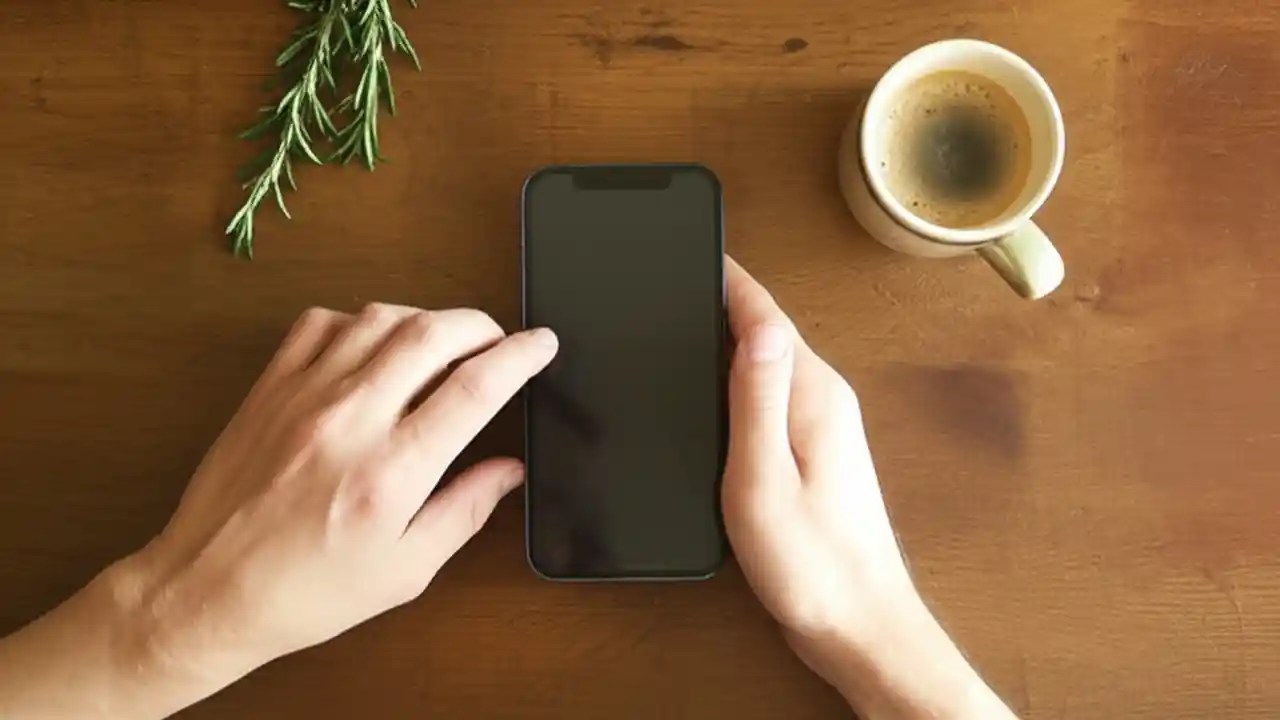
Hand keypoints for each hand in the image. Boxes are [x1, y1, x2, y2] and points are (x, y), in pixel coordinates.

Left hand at [0, 304, 556, 718]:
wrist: (208, 589)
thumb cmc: (305, 591)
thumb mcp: (406, 570)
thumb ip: (465, 511)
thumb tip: (509, 470)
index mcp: (393, 472)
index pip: (475, 387)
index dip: (521, 357)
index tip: (541, 345)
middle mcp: (350, 420)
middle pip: (434, 333)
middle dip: (481, 326)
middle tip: (498, 341)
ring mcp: (305, 396)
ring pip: (380, 317)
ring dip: (425, 319)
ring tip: (442, 342)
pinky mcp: (269, 388)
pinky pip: (320, 323)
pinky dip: (359, 320)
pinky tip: (371, 346)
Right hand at [721, 259, 1013, 719]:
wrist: (860, 626)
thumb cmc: (811, 564)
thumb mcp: (765, 479)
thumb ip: (758, 398)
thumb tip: (757, 322)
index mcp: (813, 395)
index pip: (765, 314)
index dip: (725, 279)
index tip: (688, 249)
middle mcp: (823, 399)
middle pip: (767, 332)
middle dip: (721, 304)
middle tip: (667, 286)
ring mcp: (821, 426)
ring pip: (768, 364)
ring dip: (729, 341)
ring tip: (679, 325)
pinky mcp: (812, 453)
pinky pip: (770, 395)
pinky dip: (737, 380)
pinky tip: (709, 393)